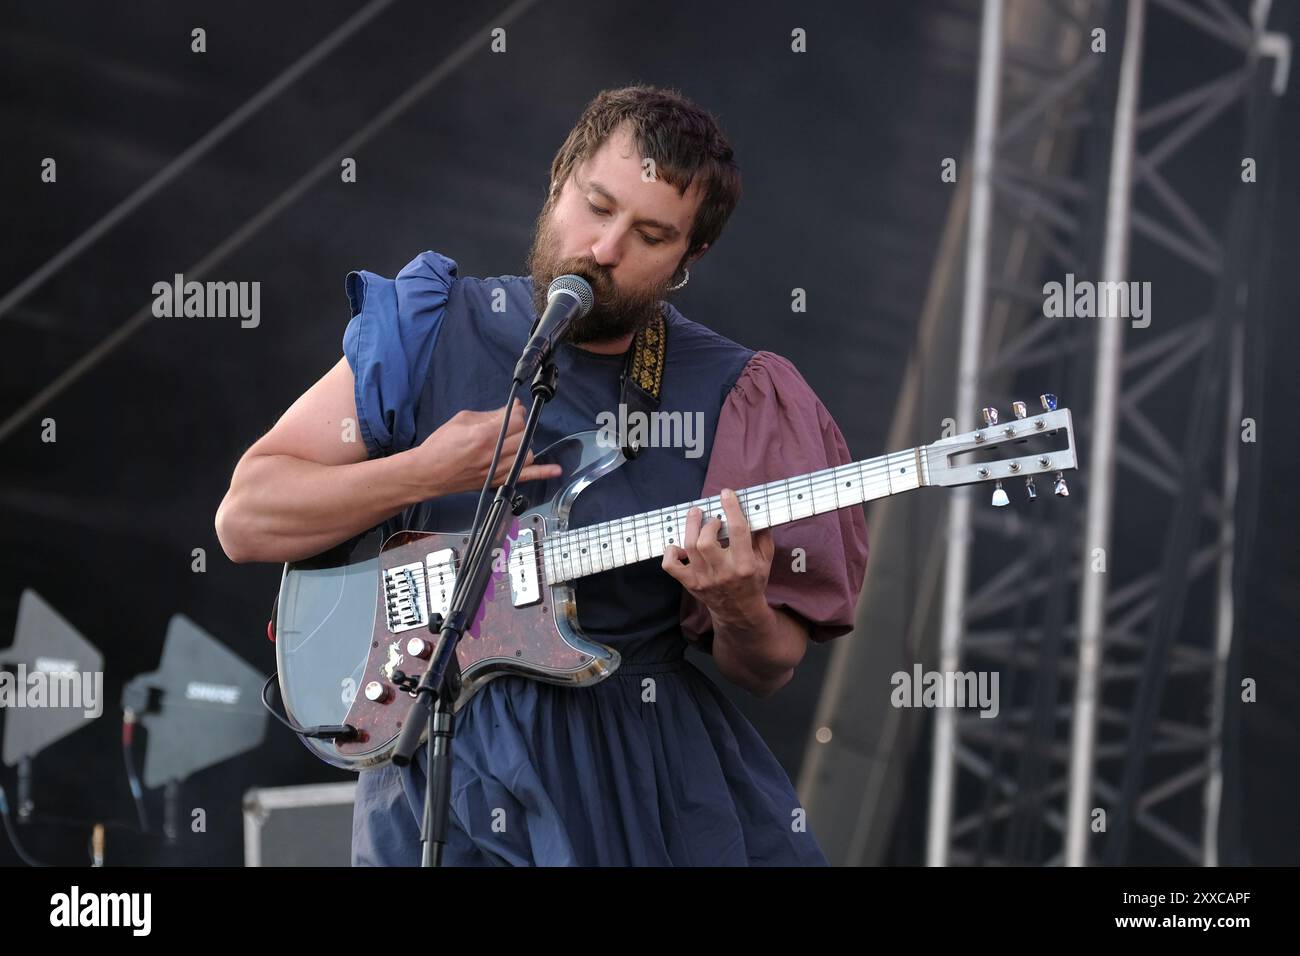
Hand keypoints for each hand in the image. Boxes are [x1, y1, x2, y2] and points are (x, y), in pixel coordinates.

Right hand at [407, 400, 562, 497]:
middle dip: (519, 426)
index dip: (517, 413)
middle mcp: (494, 454)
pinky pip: (526, 476)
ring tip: (512, 440)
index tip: (513, 410)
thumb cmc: (440, 445)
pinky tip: (556, 470)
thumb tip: (511, 410)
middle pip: (523, 435)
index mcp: (484, 435)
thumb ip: (489, 415)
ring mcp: (497, 470)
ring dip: (523, 443)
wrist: (427, 473)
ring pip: (527, 453)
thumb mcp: (462, 420)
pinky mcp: (498, 481)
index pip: (516, 420)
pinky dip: (543, 472)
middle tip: (509, 424)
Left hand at [662, 488, 775, 627]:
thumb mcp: (765, 560)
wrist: (739, 612)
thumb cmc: (753, 581)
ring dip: (690, 527)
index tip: (726, 494)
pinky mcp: (691, 584)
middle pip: (706, 541)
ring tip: (695, 516)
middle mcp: (723, 573)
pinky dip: (670, 552)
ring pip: (690, 548)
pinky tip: (679, 546)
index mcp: (745, 565)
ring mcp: (704, 579)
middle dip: (708, 523)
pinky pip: (671, 566)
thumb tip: (756, 510)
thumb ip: (762, 536)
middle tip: (712, 518)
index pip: (737, 531)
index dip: (731, 508)